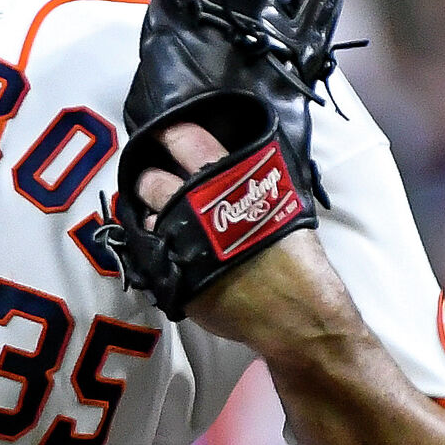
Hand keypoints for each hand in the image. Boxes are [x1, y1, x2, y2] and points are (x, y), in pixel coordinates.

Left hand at [133, 122, 332, 345]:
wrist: (296, 311)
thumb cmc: (297, 256)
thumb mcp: (280, 202)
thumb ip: (248, 183)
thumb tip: (231, 169)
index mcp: (224, 180)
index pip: (185, 139)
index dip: (170, 133)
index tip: (163, 133)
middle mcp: (192, 206)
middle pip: (152, 181)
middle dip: (148, 180)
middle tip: (154, 183)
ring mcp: (177, 242)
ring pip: (146, 219)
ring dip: (152, 218)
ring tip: (164, 223)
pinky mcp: (171, 277)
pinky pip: (152, 257)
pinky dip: (158, 252)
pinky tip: (172, 253)